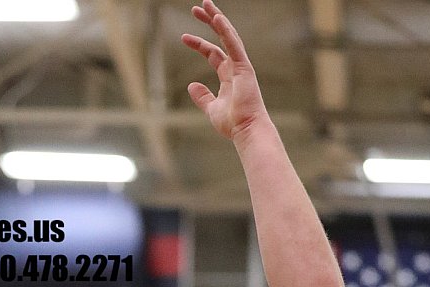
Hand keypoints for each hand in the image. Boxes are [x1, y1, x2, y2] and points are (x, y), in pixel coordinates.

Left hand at [182, 1, 267, 141]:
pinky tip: (217, 18)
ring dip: (216, 18)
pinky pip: (233, 43)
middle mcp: (235, 67)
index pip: (212, 53)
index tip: (183, 37)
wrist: (246, 130)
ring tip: (205, 4)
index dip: (198, 43)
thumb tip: (190, 85)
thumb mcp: (211, 108)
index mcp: (228, 76)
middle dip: (208, 22)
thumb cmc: (232, 123)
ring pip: (228, 35)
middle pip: (220, 38)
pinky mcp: (244, 67)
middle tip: (196, 8)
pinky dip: (225, 30)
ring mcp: (241, 65)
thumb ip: (202, 97)